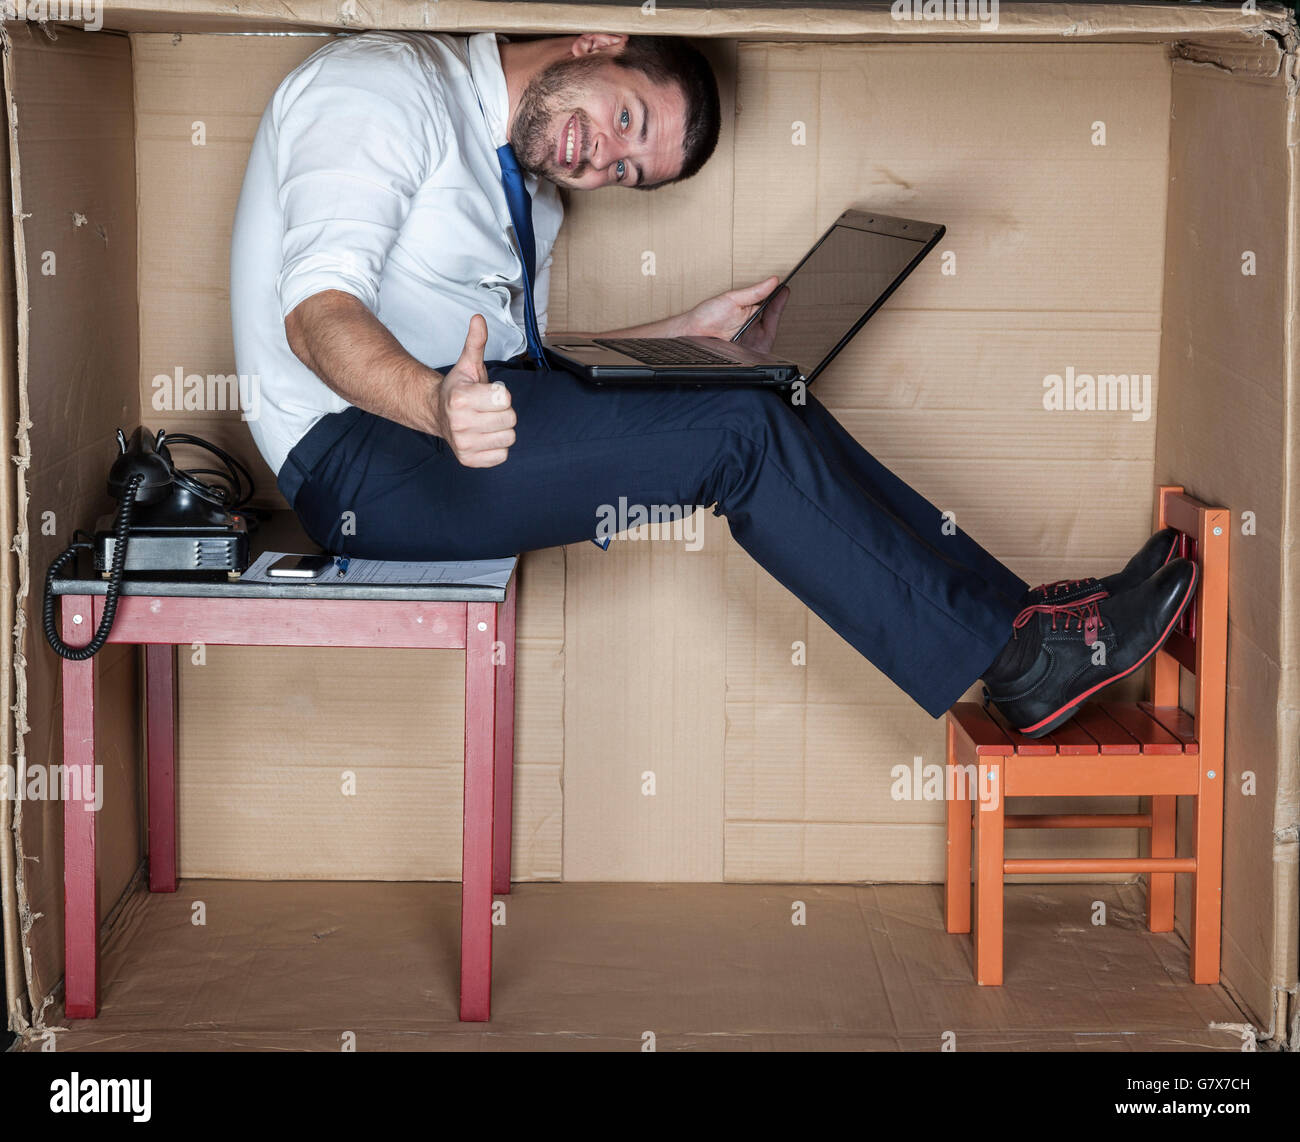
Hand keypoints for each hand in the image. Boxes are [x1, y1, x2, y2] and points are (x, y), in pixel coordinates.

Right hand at [435, 314, 515, 467]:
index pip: (505, 398)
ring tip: (485, 422)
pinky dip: (497, 447)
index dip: (501, 394)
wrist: (437, 413)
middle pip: (510, 420)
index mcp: (460, 399)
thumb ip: (476, 343)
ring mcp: (463, 444)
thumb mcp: (468, 364)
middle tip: (487, 408)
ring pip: (509, 438)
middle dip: (503, 412)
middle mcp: (459, 423)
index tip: (487, 392)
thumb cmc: (459, 389)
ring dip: (501, 430)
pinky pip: (502, 456)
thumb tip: (479, 319)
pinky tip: (484, 436)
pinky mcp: (468, 460)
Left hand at [683, 275, 782, 341]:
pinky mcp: (757, 348)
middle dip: (779, 301)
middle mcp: (753, 323)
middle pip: (772, 312)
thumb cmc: (707, 317)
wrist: (694, 335)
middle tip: (784, 289)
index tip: (784, 284)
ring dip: (778, 311)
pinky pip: (769, 336)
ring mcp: (756, 336)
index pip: (767, 301)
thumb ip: (754, 292)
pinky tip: (773, 315)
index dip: (777, 293)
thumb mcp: (732, 299)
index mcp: (748, 310)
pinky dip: (774, 326)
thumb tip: (772, 281)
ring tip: (781, 295)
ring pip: (773, 323)